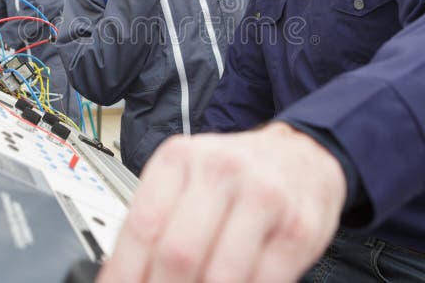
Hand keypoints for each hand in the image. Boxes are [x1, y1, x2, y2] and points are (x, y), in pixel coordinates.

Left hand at [98, 122, 346, 282]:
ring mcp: (263, 197)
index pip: (141, 227)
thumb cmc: (237, 173)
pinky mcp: (299, 227)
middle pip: (178, 254)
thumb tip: (122, 276)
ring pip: (220, 276)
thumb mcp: (187, 178)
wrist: (302, 153)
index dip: (125, 274)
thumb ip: (155, 222)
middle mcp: (220, 171)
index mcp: (180, 158)